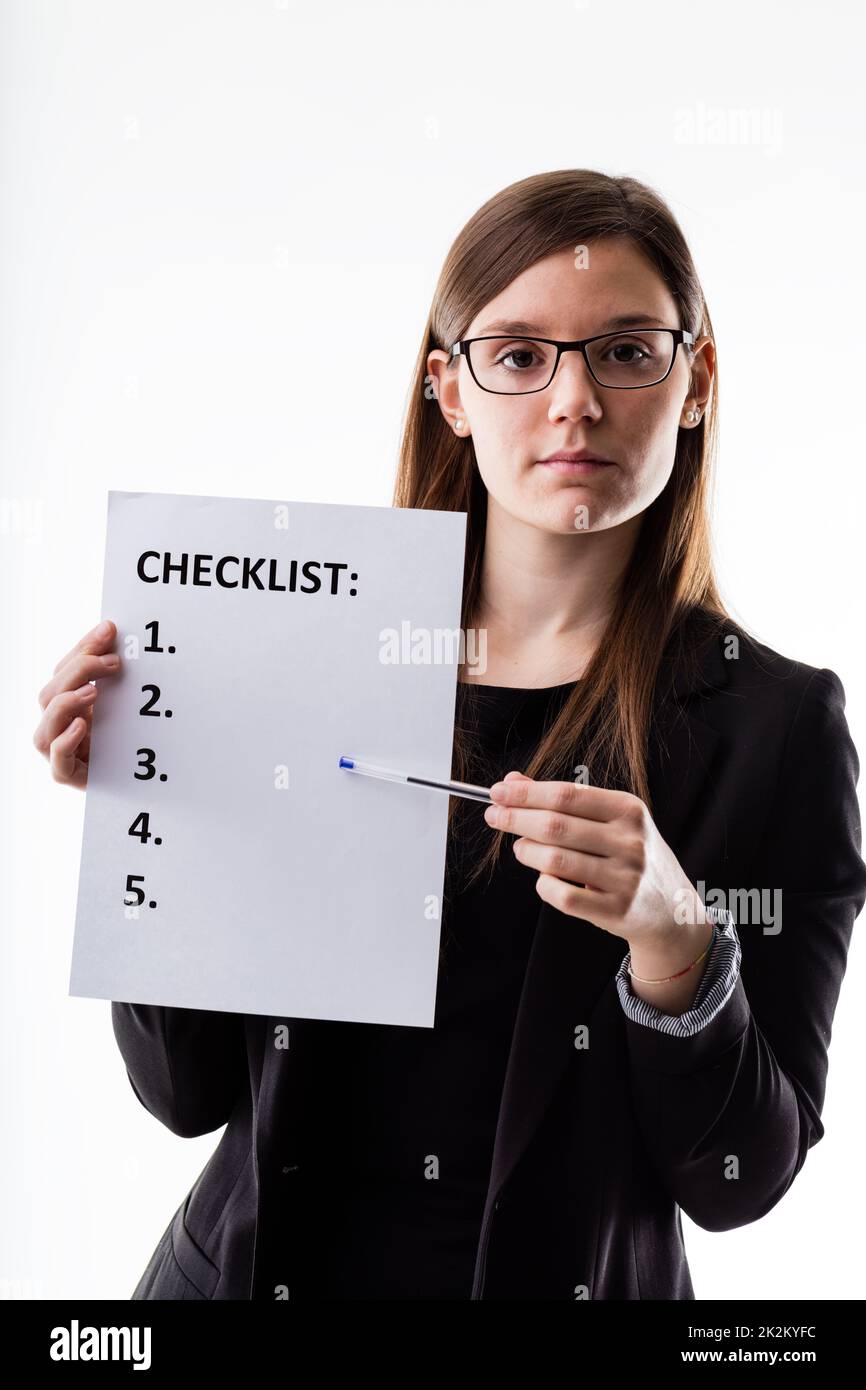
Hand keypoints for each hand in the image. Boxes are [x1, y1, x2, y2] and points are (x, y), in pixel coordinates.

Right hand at [33, 619, 120, 787]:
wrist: (134, 780)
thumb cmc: (124, 738)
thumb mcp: (118, 701)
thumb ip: (109, 670)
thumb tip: (110, 628)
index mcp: (65, 704)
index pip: (63, 671)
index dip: (82, 648)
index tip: (108, 629)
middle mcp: (56, 726)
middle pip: (50, 694)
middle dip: (79, 672)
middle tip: (113, 663)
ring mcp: (57, 752)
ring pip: (46, 725)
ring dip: (67, 703)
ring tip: (94, 690)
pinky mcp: (68, 776)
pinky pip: (57, 762)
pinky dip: (65, 741)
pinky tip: (81, 725)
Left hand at [483, 770, 702, 949]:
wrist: (672, 909)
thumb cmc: (630, 856)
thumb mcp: (609, 820)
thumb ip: (564, 800)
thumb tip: (513, 780)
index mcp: (629, 810)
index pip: (566, 795)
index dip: (526, 793)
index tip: (497, 792)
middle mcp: (630, 841)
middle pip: (556, 825)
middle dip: (516, 818)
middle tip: (494, 816)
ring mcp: (625, 878)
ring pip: (555, 861)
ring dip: (526, 851)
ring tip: (521, 848)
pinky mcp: (617, 910)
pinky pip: (563, 896)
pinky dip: (544, 884)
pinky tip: (544, 878)